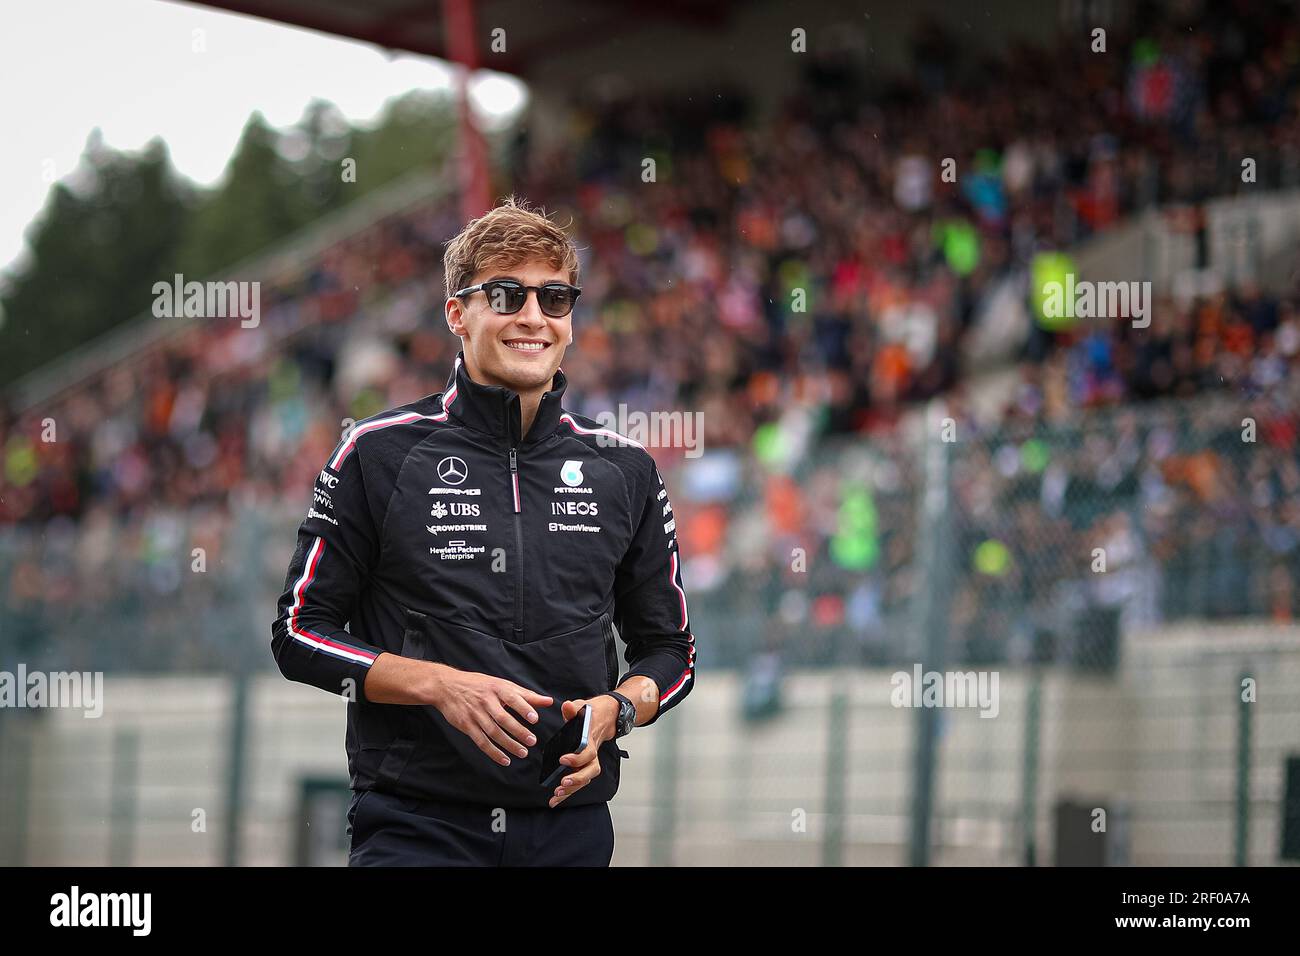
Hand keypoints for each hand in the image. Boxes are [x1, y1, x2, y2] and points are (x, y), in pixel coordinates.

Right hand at [429, 665, 552, 766]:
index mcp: (497, 688)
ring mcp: (475, 714)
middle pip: (503, 718)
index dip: (523, 708)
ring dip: (509, 744)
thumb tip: (549, 701)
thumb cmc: (479, 685)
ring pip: (493, 732)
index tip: (535, 718)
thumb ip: (526, 695)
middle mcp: (486, 701)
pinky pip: (481, 741)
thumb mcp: (502, 685)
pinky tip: (505, 759)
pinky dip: (493, 752)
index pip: (512, 698)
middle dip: (518, 731)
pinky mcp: (467, 726)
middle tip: (532, 741)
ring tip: (522, 752)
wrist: (447, 687)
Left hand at [549, 696, 617, 807]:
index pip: (588, 752)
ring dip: (572, 789)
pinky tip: (555, 799)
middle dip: (577, 779)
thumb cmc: (591, 714)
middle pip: (590, 771)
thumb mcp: (582, 706)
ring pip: (585, 780)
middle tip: (563, 783)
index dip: (577, 758)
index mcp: (591, 740)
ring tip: (557, 794)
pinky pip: (578, 782)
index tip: (563, 759)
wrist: (606, 718)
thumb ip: (573, 708)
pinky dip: (567, 793)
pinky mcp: (583, 768)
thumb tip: (567, 707)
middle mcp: (592, 754)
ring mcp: (588, 762)